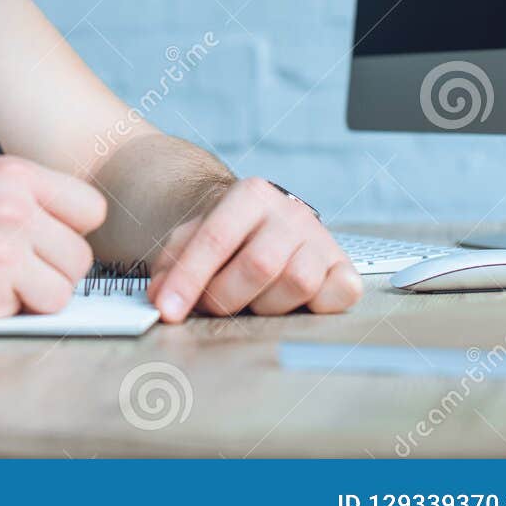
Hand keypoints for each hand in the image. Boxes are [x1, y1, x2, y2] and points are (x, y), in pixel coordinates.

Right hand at [0, 156, 105, 320]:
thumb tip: (78, 237)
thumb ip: (31, 200)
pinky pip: (26, 314)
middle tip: (18, 269)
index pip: (90, 209)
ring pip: (61, 292)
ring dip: (35, 297)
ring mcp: (2, 254)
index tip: (52, 239)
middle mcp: (15, 210)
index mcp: (15, 175)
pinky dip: (4, 312)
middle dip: (54, 271)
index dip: (73, 230)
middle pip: (80, 258)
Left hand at [147, 177, 361, 320]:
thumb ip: (173, 264)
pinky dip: (315, 306)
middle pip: (259, 264)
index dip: (189, 278)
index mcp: (251, 195)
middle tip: (209, 306)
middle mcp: (291, 212)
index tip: (168, 310)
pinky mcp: (344, 267)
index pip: (216, 238)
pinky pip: (339, 293)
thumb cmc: (230, 236)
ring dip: (265, 305)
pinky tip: (291, 303)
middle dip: (225, 297)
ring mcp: (321, 239)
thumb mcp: (195, 238)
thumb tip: (161, 300)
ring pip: (298, 281)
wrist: (267, 225)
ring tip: (250, 300)